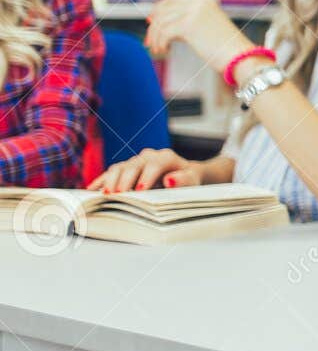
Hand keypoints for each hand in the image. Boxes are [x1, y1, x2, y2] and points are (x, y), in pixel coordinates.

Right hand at [88, 148, 204, 193]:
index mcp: (165, 157)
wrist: (184, 176)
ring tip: (103, 195)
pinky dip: (101, 181)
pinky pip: (111, 173)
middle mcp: (148, 156)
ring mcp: (135, 161)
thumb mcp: (193, 180)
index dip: (147, 177)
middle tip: (116, 195)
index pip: (154, 164)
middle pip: (133, 166)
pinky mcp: (125, 168)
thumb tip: (170, 180)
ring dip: (110, 181)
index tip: (140, 190)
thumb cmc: (189, 180)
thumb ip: (184, 179)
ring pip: (119, 168)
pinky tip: (91, 190)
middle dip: (124, 181)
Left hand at [145, 0, 253, 77]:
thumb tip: (166, 26)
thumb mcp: (208, 28)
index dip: (159, 10)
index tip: (151, 23)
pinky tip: (164, 51)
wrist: (240, 58)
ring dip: (156, 37)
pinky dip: (160, 43)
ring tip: (158, 50)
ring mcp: (193, 12)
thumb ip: (190, 22)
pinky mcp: (188, 25)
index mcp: (204, 1)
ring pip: (161, 21)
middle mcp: (198, 2)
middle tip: (150, 40)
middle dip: (153, 25)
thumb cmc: (227, 49)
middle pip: (164, 8)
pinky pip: (164, 32)